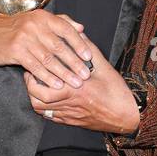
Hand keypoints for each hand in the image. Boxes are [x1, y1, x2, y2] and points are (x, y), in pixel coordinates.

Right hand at [0, 11, 93, 89]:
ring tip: (75, 82)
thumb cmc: (18, 29)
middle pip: (59, 46)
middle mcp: (35, 26)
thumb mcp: (38, 20)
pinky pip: (35, 66)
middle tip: (85, 74)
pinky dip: (47, 77)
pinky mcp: (16, 51)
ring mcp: (25, 38)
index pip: (66, 29)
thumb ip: (61, 22)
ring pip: (48, 59)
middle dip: (74, 62)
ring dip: (64, 72)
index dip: (79, 43)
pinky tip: (56, 84)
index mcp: (43, 17)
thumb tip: (81, 28)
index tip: (89, 56)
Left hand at [23, 41, 139, 133]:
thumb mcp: (104, 67)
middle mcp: (68, 103)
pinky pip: (50, 117)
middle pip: (37, 100)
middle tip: (31, 75)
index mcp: (74, 89)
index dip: (34, 74)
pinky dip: (44, 108)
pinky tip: (47, 99)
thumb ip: (88, 50)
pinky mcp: (71, 122)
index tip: (34, 64)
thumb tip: (78, 34)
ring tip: (37, 86)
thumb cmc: (117, 92)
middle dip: (30, 87)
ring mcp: (68, 115)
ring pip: (41, 110)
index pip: (45, 83)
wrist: (126, 115)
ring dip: (35, 98)